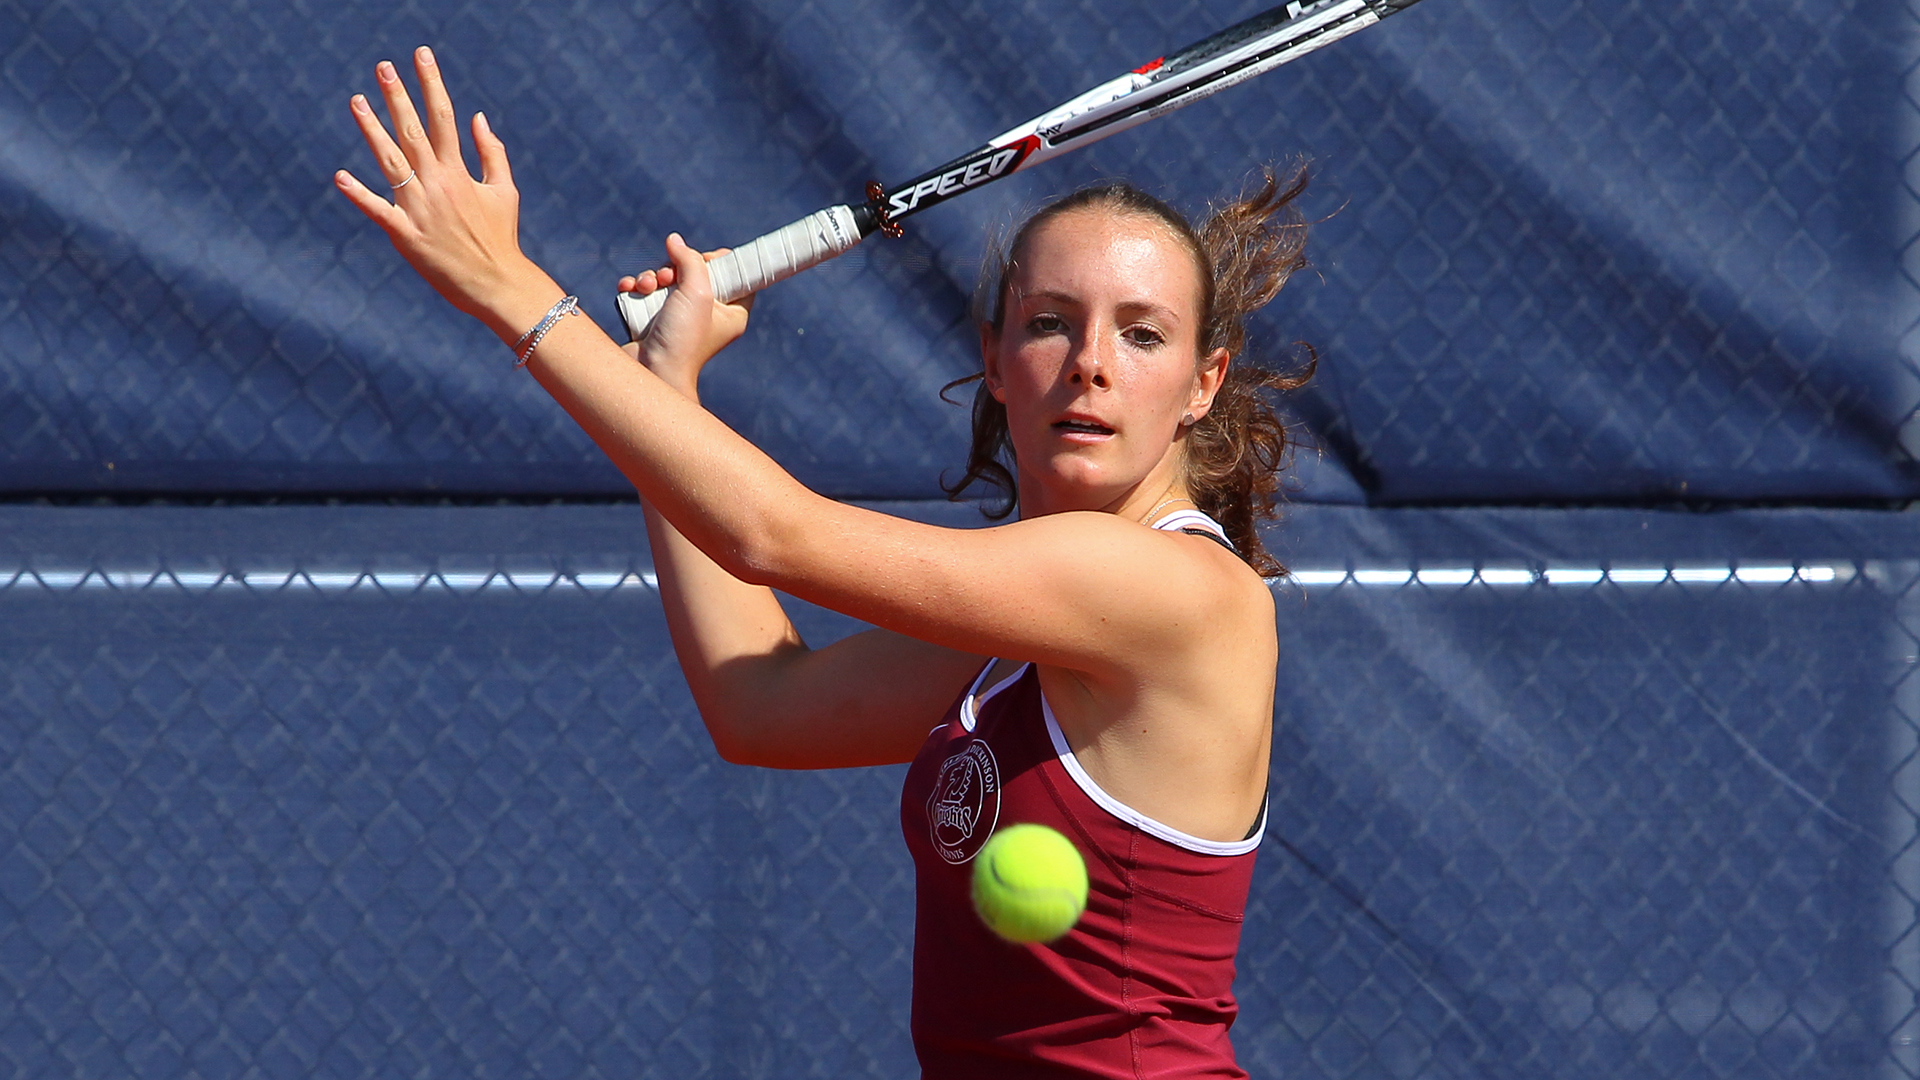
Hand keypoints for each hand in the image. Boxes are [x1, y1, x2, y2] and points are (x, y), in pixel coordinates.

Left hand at [334, 47, 554, 340]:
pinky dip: (359, 194)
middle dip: (398, 96)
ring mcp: (419, 208)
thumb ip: (491, 152)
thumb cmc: (501, 238)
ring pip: (390, 160)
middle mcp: (437, 183)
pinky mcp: (405, 234)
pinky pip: (378, 210)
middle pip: (413, 131)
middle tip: (383, 66)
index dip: (431, 83)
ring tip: (357, 100)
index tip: (421, 55)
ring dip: (372, 129)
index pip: (443, 117)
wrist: (497, 282)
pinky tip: (340, 177)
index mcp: (459, 171)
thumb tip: (478, 117)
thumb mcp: (505, 191)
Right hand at [620, 236, 754, 393]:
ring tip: (647, 288)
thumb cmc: (683, 339)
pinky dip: (637, 287)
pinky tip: (631, 290)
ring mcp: (678, 318)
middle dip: (675, 268)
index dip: (717, 262)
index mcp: (731, 312)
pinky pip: (646, 292)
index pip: (734, 275)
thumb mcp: (698, 292)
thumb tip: (675, 240)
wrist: (650, 372)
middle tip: (669, 278)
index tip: (703, 260)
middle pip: (695, 273)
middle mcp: (707, 315)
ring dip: (652, 276)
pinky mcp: (653, 320)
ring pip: (666, 280)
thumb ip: (691, 260)